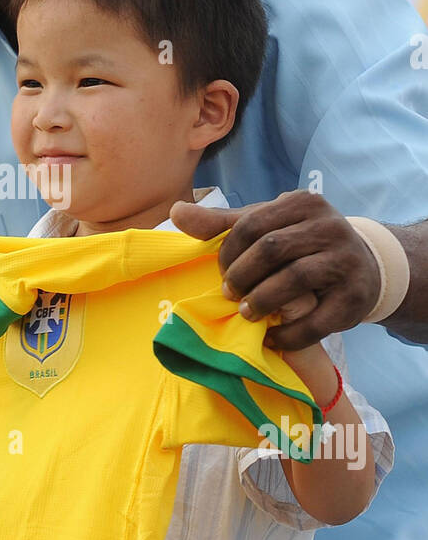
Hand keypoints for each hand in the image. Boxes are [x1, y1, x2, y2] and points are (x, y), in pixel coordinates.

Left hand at [169, 190, 380, 349]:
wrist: (364, 266)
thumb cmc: (302, 244)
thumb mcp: (268, 226)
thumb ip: (223, 224)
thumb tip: (175, 212)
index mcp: (303, 203)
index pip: (252, 223)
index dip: (229, 252)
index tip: (221, 273)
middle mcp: (330, 225)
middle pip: (272, 248)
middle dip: (242, 275)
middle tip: (229, 294)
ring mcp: (346, 260)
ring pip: (294, 279)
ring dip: (262, 301)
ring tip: (246, 313)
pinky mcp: (356, 297)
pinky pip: (316, 321)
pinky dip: (288, 334)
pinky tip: (271, 337)